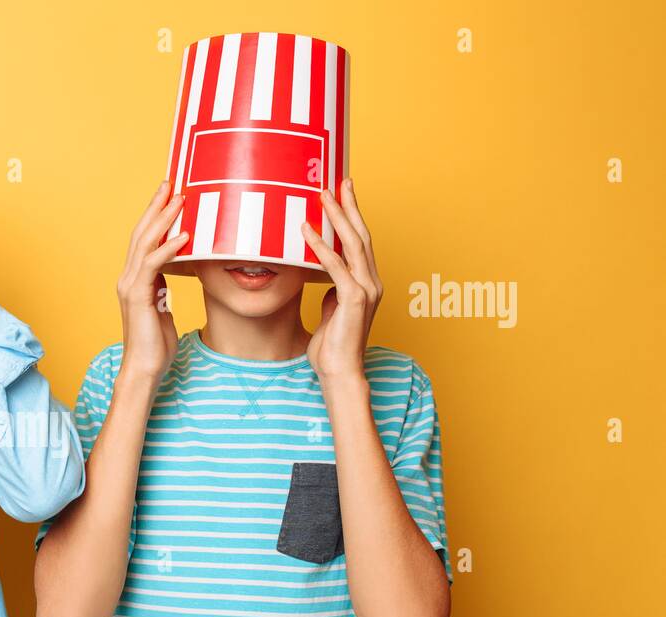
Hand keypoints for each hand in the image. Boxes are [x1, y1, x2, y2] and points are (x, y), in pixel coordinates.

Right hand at [117, 182, 186, 382]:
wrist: (143, 369)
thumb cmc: (155, 345)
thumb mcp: (162, 309)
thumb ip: (161, 289)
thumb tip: (170, 276)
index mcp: (134, 280)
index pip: (143, 240)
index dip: (154, 216)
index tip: (168, 195)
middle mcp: (128, 278)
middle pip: (141, 233)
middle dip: (156, 207)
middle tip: (170, 183)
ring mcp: (130, 286)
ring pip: (145, 244)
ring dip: (163, 219)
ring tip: (180, 200)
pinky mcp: (138, 297)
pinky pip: (153, 265)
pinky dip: (169, 248)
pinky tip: (185, 236)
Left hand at [300, 178, 383, 388]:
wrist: (340, 373)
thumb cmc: (333, 347)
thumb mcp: (333, 311)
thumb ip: (334, 291)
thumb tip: (326, 275)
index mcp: (368, 283)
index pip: (361, 242)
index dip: (353, 216)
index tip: (343, 194)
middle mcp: (372, 282)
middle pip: (361, 235)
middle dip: (350, 206)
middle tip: (338, 181)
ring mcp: (366, 289)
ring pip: (352, 244)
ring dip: (336, 217)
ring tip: (321, 196)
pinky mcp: (354, 299)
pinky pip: (335, 265)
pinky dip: (320, 246)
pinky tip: (306, 230)